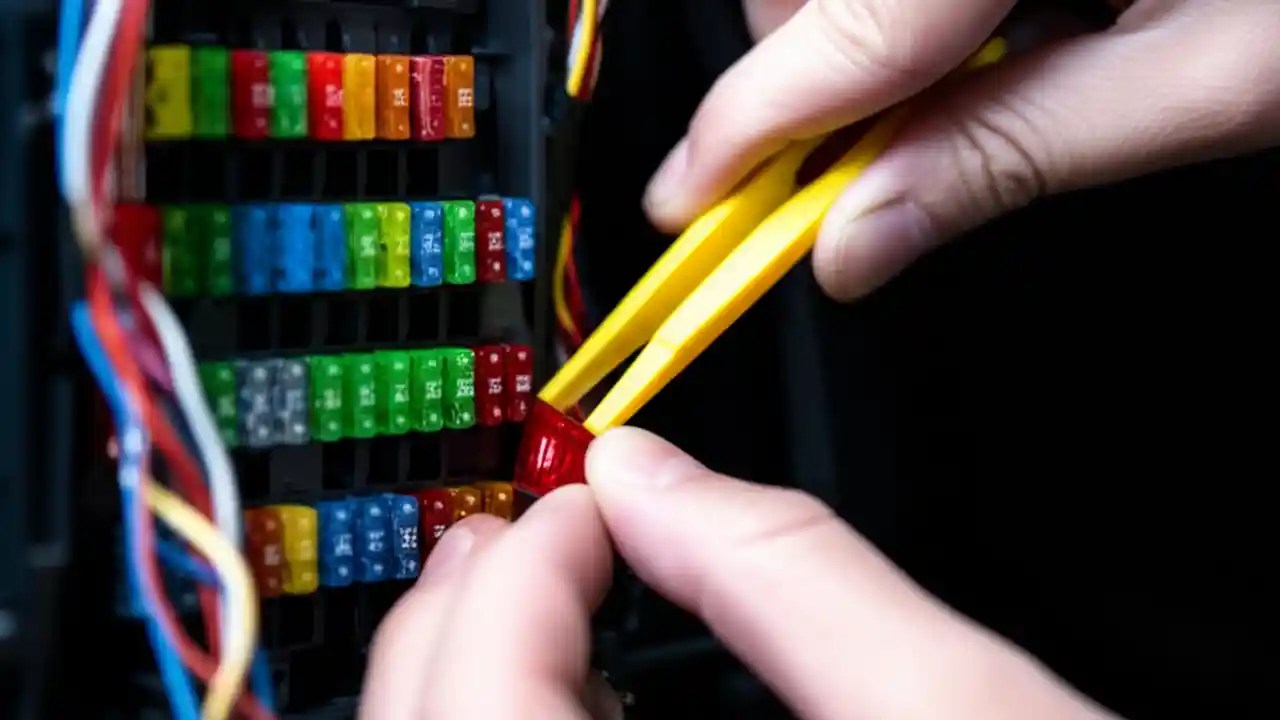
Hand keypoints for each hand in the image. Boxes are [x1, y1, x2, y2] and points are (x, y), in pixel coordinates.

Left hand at [361, 427, 1119, 718]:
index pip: (487, 699)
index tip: (585, 504)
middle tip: (529, 538)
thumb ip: (789, 573)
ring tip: (530, 599)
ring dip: (483, 681)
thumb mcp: (955, 717)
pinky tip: (591, 705)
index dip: (523, 573)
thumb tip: (652, 476)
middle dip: (469, 622)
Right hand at [643, 0, 1279, 300]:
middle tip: (870, 152)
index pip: (852, 28)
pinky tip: (1003, 6)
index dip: (753, 130)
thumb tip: (859, 238)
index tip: (688, 203)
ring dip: (863, 22)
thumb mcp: (1220, 76)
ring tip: (999, 49)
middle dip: (813, 70)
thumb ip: (1017, 153)